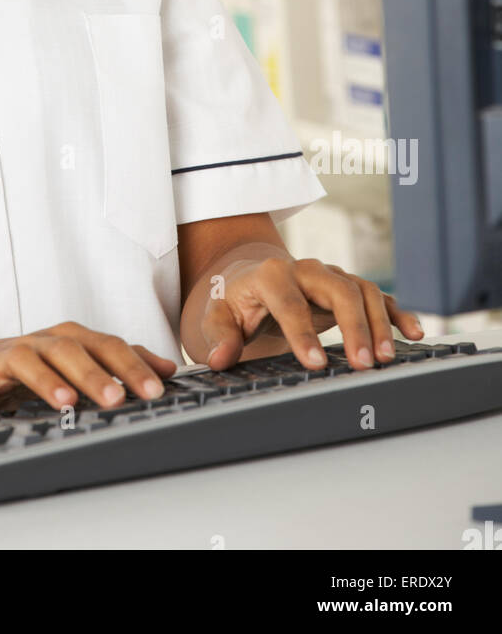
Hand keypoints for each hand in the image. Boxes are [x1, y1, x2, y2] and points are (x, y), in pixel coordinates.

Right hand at [0, 321, 177, 413]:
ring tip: (66, 402)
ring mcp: (9, 356)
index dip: (132, 367)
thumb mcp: (81, 359)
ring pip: (28, 362)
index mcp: (71, 339)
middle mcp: (42, 342)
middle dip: (96, 375)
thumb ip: (122, 362)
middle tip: (118, 400)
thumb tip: (168, 369)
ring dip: (47, 381)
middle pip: (71, 351)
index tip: (157, 390)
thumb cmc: (37, 365)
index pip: (107, 347)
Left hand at [202, 255, 423, 371]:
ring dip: (379, 323)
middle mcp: (306, 270)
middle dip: (353, 326)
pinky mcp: (348, 288)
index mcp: (272, 275)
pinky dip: (397, 312)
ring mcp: (331, 277)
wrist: (251, 279)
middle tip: (363, 364)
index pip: (290, 302)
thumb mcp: (219, 315)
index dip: (303, 332)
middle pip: (339, 290)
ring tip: (386, 358)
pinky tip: (414, 333)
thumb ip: (220, 334)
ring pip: (363, 291)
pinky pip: (379, 296)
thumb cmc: (237, 301)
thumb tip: (220, 358)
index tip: (316, 362)